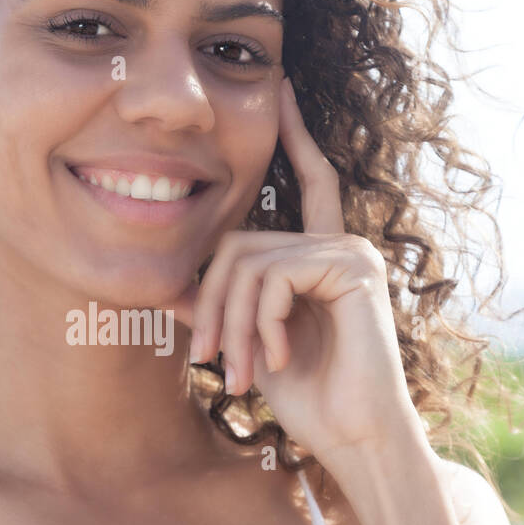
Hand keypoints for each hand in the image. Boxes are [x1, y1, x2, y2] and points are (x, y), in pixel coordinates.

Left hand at [173, 76, 424, 469]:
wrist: (353, 435)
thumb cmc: (309, 398)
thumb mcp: (249, 345)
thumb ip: (220, 309)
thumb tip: (169, 288)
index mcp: (321, 255)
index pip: (310, 180)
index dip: (294, 135)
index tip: (281, 88)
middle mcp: (340, 243)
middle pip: (240, 242)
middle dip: (213, 306)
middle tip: (209, 360)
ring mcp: (351, 253)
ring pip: (250, 262)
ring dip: (231, 324)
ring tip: (239, 372)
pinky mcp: (354, 269)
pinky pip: (275, 276)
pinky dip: (261, 323)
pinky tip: (277, 357)